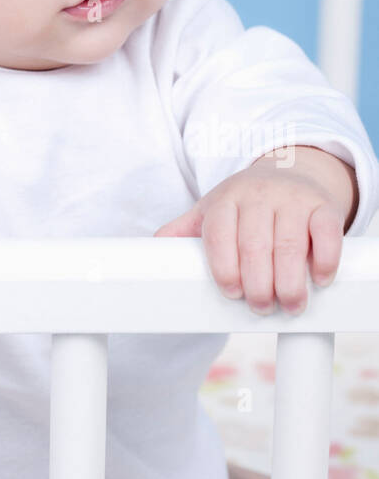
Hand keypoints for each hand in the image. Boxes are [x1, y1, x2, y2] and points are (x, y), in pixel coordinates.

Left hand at [153, 148, 355, 314]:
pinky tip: (319, 279)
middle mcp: (258, 195)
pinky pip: (326, 232)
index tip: (231, 293)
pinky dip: (325, 260)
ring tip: (290, 304)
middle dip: (258, 284)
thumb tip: (152, 249)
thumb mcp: (212, 210)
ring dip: (290, 282)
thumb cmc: (246, 204)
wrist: (290, 171)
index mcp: (225, 200)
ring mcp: (292, 199)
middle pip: (255, 245)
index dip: (224, 268)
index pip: (219, 235)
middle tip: (262, 307)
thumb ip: (184, 230)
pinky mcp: (322, 206)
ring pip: (291, 244)